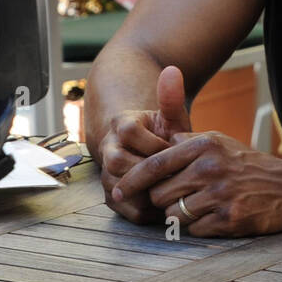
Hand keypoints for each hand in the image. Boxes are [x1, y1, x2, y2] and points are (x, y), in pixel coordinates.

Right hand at [97, 66, 191, 223]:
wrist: (148, 154)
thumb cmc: (163, 135)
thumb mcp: (170, 117)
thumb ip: (171, 98)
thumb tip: (173, 70)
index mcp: (122, 125)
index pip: (130, 134)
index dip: (156, 145)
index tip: (175, 150)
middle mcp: (108, 149)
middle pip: (117, 163)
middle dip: (149, 171)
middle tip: (175, 174)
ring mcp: (107, 174)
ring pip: (119, 188)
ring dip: (148, 192)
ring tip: (171, 189)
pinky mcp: (112, 196)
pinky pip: (126, 210)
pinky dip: (148, 210)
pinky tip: (166, 203)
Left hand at [113, 130, 281, 236]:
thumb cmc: (249, 165)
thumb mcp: (219, 141)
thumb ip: (187, 141)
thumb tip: (159, 144)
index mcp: (204, 145)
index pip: (155, 163)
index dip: (132, 179)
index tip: (117, 190)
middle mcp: (210, 168)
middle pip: (160, 193)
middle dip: (163, 200)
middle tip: (180, 199)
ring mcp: (220, 195)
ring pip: (174, 214)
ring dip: (180, 216)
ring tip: (200, 207)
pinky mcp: (230, 219)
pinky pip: (195, 230)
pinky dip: (199, 227)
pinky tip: (215, 217)